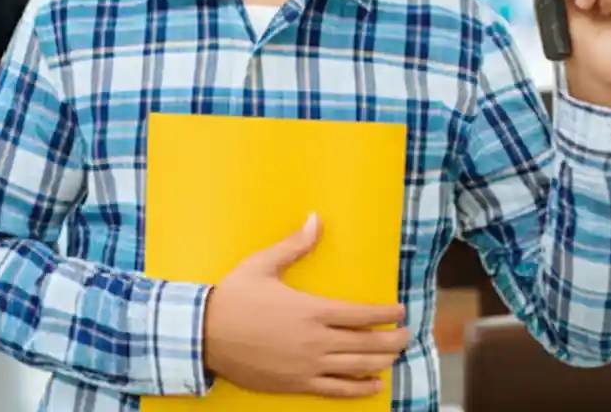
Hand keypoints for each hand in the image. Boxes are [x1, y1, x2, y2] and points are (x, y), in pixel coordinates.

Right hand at [203, 214, 408, 397]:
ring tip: (395, 356)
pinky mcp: (297, 383)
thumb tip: (315, 219)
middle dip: (394, 340)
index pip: (362, 314)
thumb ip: (294, 246)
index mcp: (311, 310)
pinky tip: (374, 384)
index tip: (400, 311)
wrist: (204, 334)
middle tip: (407, 335)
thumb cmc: (233, 297)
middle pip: (368, 343)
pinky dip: (360, 388)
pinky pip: (337, 389)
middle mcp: (316, 340)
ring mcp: (308, 365)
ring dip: (382, 362)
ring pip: (357, 367)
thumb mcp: (262, 265)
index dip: (386, 314)